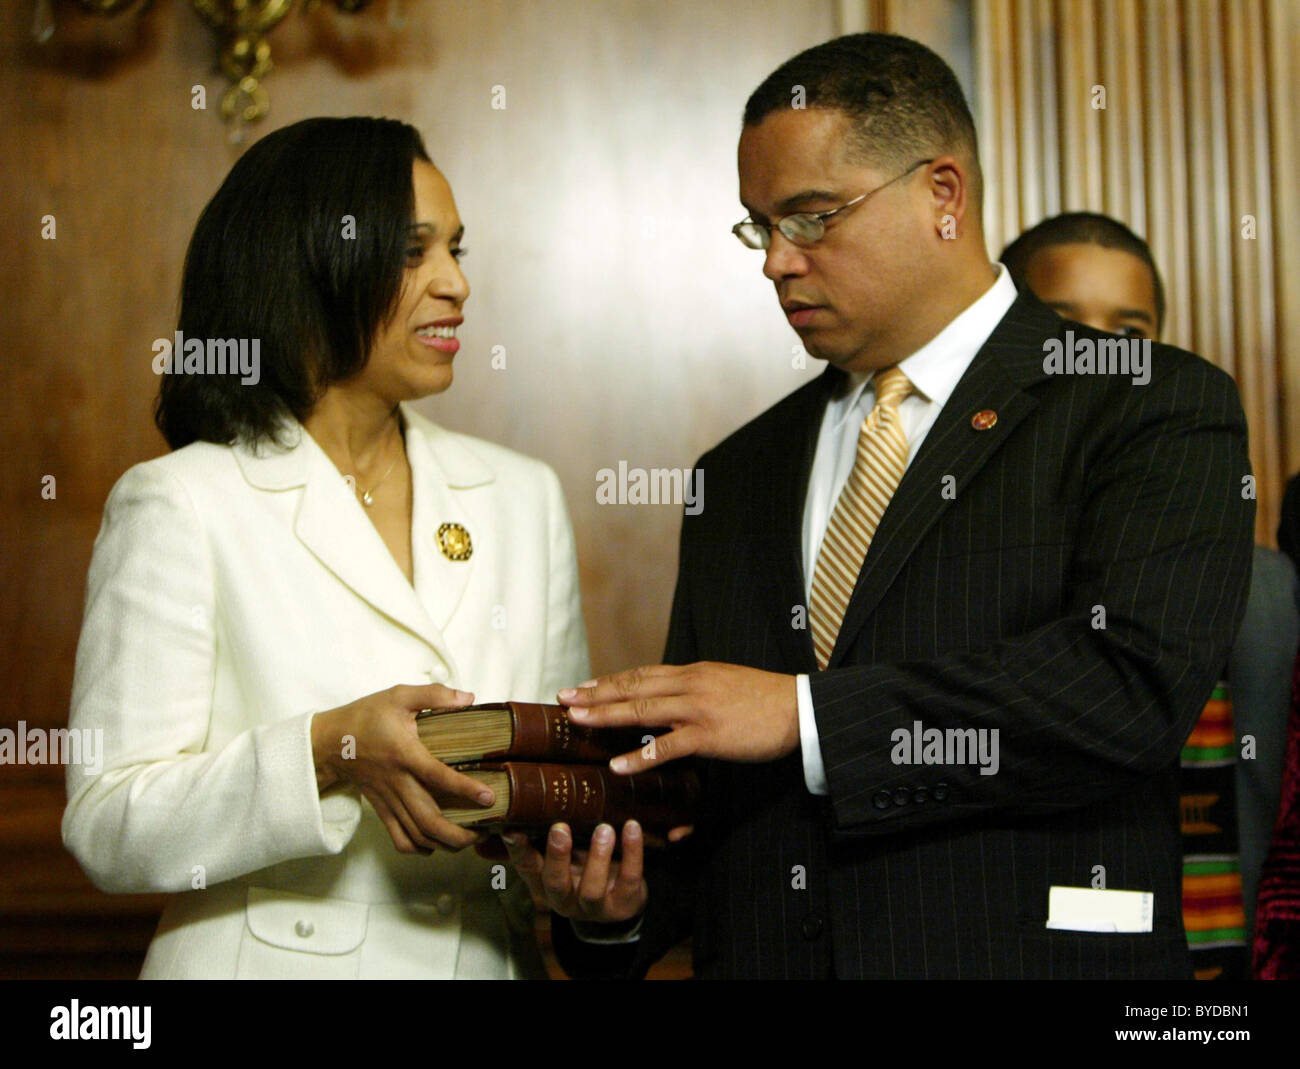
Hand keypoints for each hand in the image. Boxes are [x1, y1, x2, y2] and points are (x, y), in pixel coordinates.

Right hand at [310, 683, 493, 853]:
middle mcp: (397, 783)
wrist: (331, 741)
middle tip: (484, 830)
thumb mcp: (399, 696)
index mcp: (404, 754)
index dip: (464, 789)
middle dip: (458, 834)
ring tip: (468, 839)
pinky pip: (399, 839)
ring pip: (416, 835)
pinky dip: (419, 848)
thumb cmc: (366, 717)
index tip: (488, 797)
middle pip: (427, 821)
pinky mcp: (381, 809)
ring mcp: (388, 800)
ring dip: (444, 844)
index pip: (437, 776)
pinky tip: (436, 843)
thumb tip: (469, 697)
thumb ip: (435, 694)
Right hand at [501, 821, 646, 923]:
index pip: (527, 868)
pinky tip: (632, 828)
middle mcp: (565, 899)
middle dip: (557, 856)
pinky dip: (632, 852)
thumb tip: (526, 799)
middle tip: (560, 828)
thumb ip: (549, 835)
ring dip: (597, 857)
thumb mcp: (565, 855)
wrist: (622, 900)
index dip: (519, 851)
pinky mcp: (624, 904)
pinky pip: (629, 878)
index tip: (512, 830)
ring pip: (592, 889)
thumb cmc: (586, 868)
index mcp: (545, 884)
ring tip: (604, 828)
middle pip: (555, 883)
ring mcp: (594, 907)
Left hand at [558, 661, 798, 771]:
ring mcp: (698, 709)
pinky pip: (667, 747)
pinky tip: (618, 765)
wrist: (801, 707)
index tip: (580, 686)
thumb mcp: (724, 684)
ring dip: (606, 716)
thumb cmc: (764, 700)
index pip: (640, 674)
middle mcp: (689, 685)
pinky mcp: (710, 735)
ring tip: (576, 722)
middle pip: (632, 687)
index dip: (608, 681)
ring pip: (642, 710)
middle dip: (594, 694)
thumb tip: (670, 697)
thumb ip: (695, 689)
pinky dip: (640, 756)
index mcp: (692, 673)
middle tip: (563, 700)